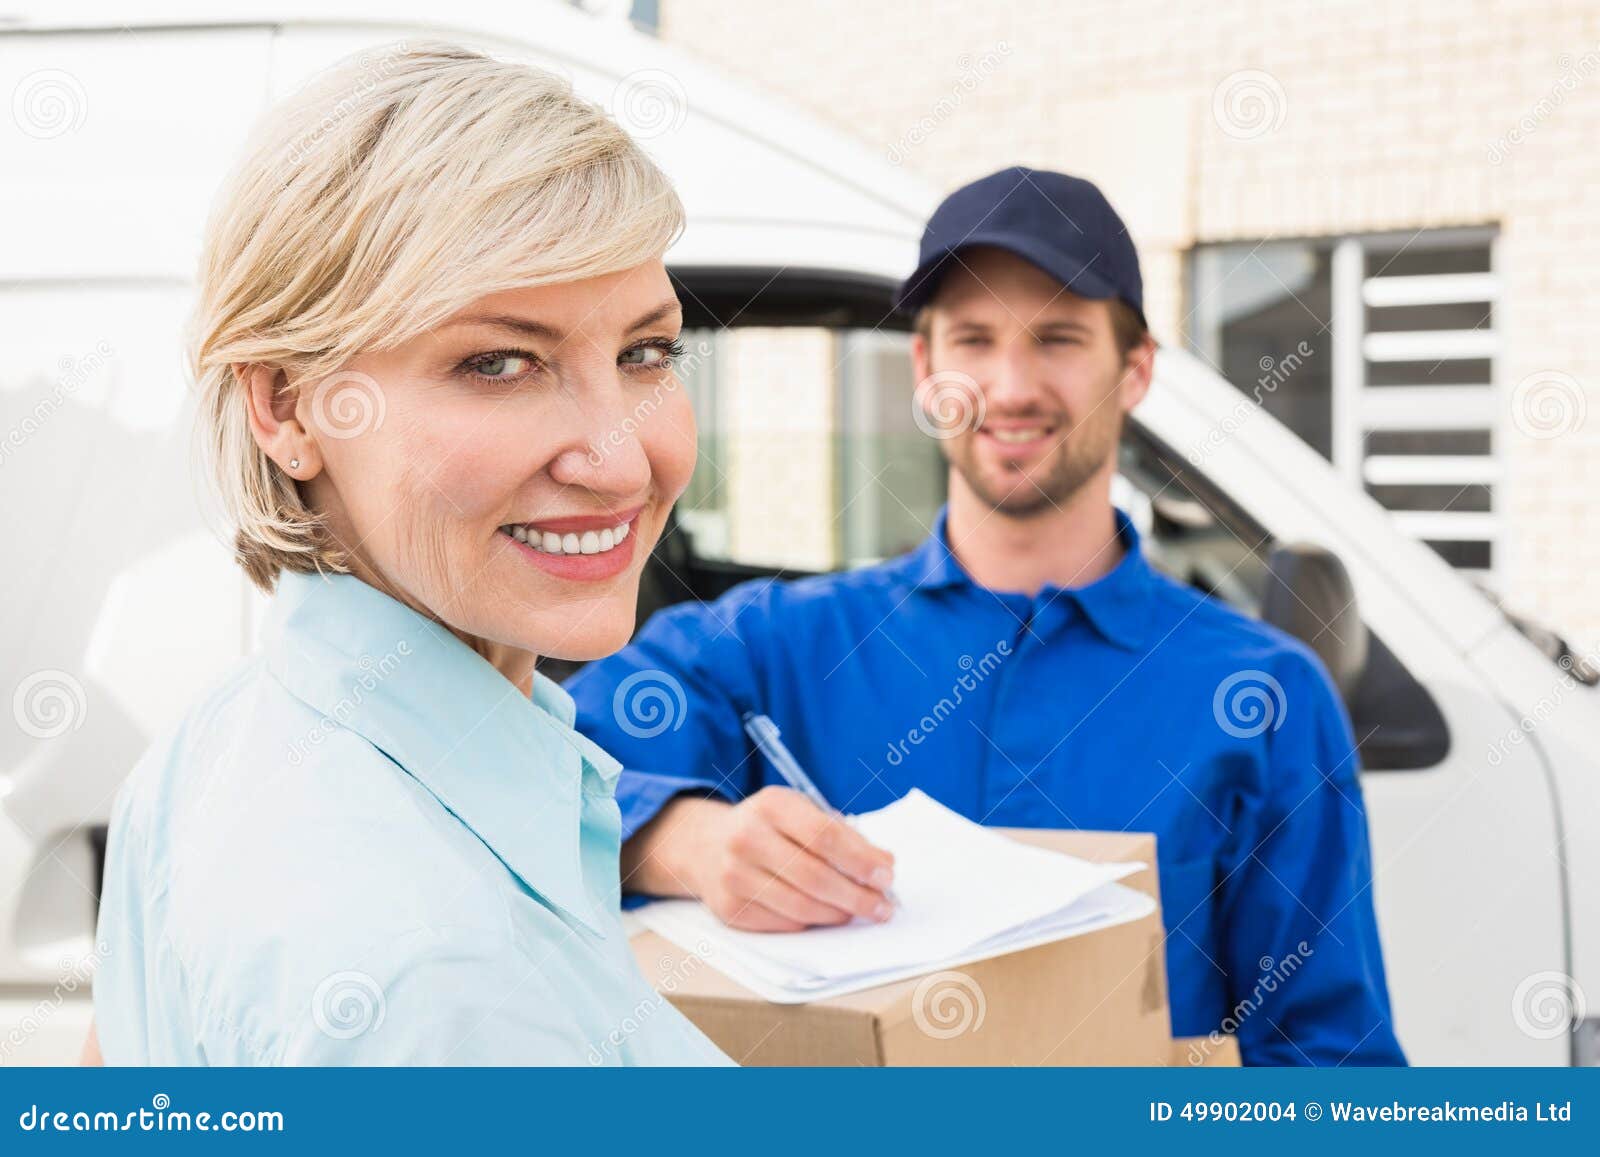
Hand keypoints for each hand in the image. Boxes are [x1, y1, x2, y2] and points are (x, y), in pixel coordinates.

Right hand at [623, 788, 895, 931]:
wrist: (705, 846)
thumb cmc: (768, 828)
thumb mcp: (799, 812)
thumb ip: (841, 834)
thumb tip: (883, 865)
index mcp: (772, 805)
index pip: (824, 836)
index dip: (861, 860)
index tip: (887, 875)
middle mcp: (747, 838)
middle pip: (815, 876)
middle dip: (857, 896)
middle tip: (882, 907)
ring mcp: (734, 875)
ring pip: (801, 906)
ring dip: (839, 914)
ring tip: (858, 912)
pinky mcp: (729, 908)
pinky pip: (783, 924)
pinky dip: (811, 923)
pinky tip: (825, 915)